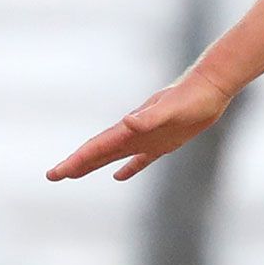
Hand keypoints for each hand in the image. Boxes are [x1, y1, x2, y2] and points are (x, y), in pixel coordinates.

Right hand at [47, 68, 233, 182]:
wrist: (210, 88)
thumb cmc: (191, 98)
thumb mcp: (170, 109)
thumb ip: (149, 117)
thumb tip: (127, 122)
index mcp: (130, 128)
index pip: (97, 147)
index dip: (76, 160)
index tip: (57, 172)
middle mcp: (134, 133)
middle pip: (99, 152)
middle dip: (76, 164)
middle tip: (53, 175)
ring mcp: (148, 138)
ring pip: (114, 155)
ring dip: (94, 165)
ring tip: (75, 174)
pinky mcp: (164, 143)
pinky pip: (141, 159)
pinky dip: (128, 168)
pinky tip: (119, 176)